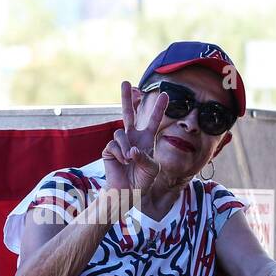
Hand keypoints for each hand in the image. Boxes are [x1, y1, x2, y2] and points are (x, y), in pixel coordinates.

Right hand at [102, 80, 167, 194]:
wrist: (129, 193)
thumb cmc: (143, 181)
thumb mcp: (151, 169)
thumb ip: (145, 158)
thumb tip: (131, 149)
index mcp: (146, 140)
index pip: (153, 121)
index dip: (158, 109)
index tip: (165, 94)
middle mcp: (132, 138)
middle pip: (128, 114)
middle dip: (126, 98)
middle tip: (125, 82)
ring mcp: (120, 142)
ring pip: (121, 132)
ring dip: (126, 147)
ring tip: (129, 159)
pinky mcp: (109, 149)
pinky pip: (114, 144)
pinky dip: (120, 153)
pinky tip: (123, 162)